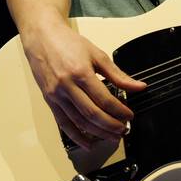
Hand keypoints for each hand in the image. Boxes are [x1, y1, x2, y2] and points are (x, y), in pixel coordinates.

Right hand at [19, 14, 147, 148]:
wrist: (42, 37)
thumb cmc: (68, 43)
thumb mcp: (96, 54)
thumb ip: (117, 74)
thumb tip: (138, 87)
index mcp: (81, 73)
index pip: (104, 99)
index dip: (119, 111)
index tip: (129, 115)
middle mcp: (67, 86)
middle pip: (92, 114)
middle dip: (110, 125)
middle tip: (123, 130)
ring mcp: (56, 95)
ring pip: (79, 122)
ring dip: (97, 133)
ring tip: (111, 137)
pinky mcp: (49, 101)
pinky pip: (63, 123)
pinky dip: (76, 136)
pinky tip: (88, 143)